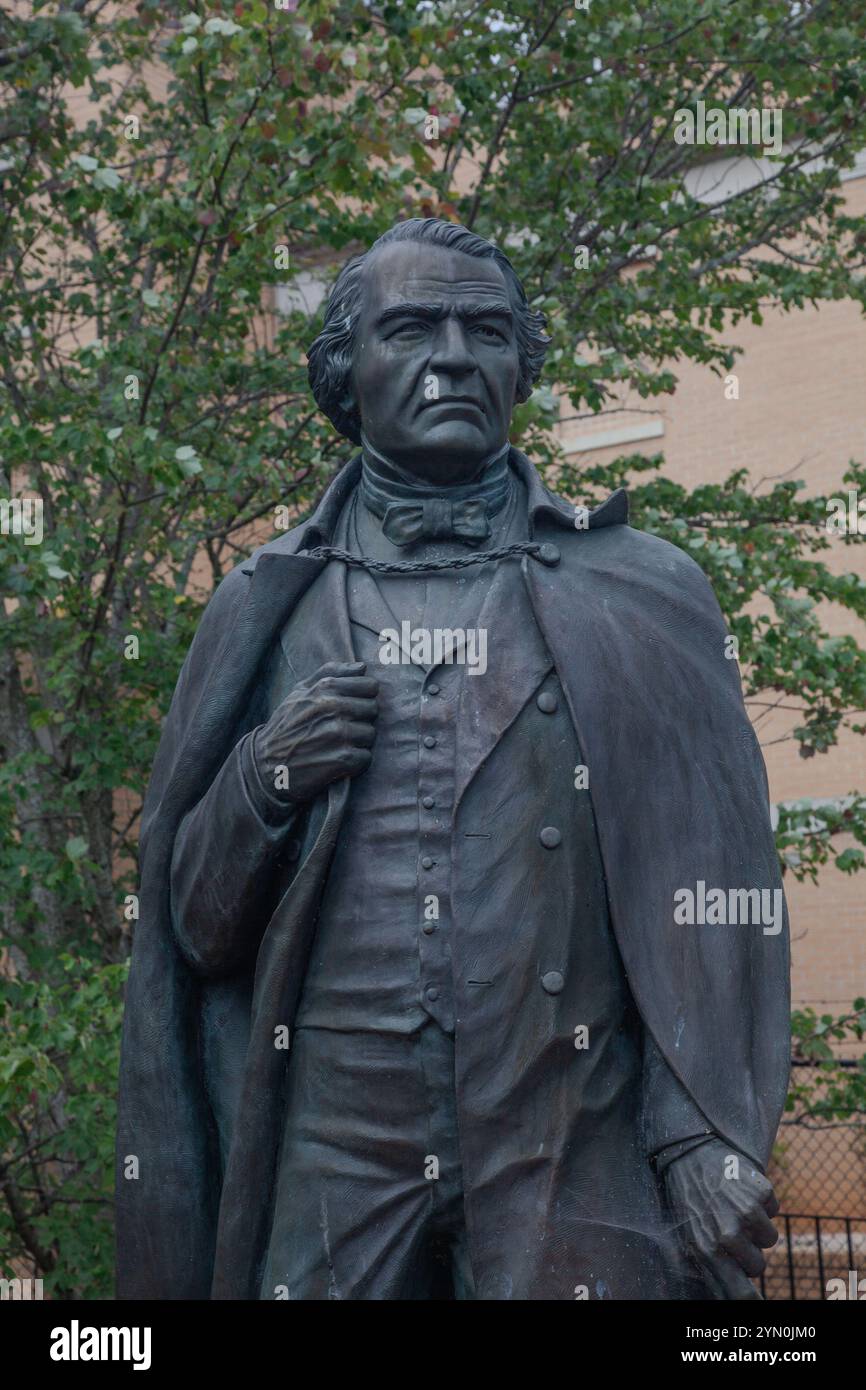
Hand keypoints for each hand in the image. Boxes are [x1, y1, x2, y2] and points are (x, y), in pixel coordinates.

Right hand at [254, 661, 378, 803]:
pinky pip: (366, 757)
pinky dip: (355, 762)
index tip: (351, 707)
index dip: (363, 697)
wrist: (265, 764)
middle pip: (372, 710)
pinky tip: (338, 760)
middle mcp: (334, 707)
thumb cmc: (286, 725)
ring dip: (358, 742)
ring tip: (337, 744)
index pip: (370, 686)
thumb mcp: (300, 692)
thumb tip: (361, 666)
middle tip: (341, 729)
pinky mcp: (343, 759)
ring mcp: (339, 734)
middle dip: (360, 720)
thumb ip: (330, 673)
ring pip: (370, 734)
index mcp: (326, 688)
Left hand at [664, 1138, 779, 1298]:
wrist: (689, 1153)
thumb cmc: (688, 1200)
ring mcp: (748, 1211)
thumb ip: (712, 1270)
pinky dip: (763, 1203)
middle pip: (758, 1266)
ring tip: (732, 1207)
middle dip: (748, 1253)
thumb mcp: (690, 1237)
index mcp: (709, 1250)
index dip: (753, 1303)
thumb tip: (731, 1297)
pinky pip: (774, 1210)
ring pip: (769, 1239)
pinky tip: (740, 1190)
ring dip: (756, 1227)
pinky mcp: (761, 1190)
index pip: (741, 1293)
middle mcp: (730, 1234)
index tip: (760, 1306)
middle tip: (730, 1230)